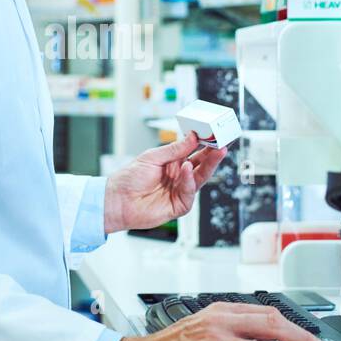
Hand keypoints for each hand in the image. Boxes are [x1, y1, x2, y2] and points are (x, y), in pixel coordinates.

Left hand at [103, 133, 227, 233]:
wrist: (117, 200)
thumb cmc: (129, 178)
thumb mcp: (152, 157)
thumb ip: (174, 149)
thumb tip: (192, 137)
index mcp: (172, 163)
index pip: (194, 153)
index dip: (205, 145)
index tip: (215, 135)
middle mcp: (178, 177)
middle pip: (201, 166)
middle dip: (213, 156)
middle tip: (223, 144)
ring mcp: (179, 191)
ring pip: (199, 179)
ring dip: (208, 166)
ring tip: (215, 153)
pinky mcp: (178, 206)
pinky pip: (189, 193)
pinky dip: (189, 182)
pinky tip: (187, 170)